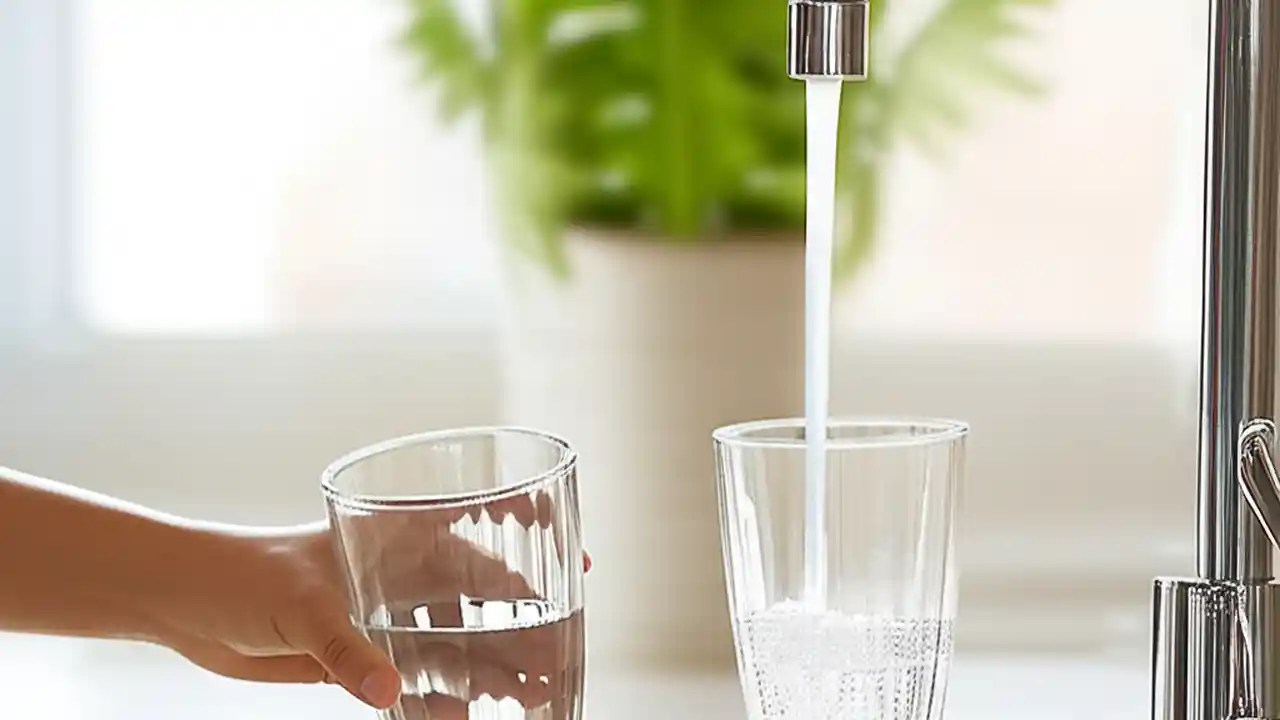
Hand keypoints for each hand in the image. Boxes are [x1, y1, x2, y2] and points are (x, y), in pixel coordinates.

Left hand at [147, 502, 587, 710]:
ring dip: (492, 667)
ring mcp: (384, 614)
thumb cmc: (245, 574)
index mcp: (396, 538)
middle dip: (524, 627)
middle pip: (482, 599)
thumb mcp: (299, 605)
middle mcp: (400, 574)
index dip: (532, 538)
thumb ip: (345, 649)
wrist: (190, 604)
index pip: (477, 532)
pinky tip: (464, 718)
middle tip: (558, 663)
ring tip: (528, 697)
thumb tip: (390, 691)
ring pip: (458, 641)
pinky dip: (442, 699)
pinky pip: (419, 677)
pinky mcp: (363, 651)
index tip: (579, 560)